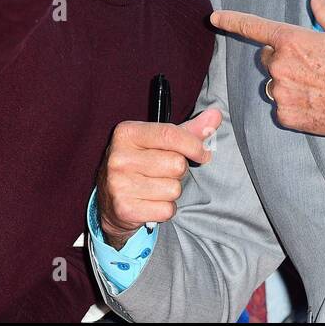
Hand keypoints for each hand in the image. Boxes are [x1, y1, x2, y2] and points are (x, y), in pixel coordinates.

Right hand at [96, 108, 221, 249]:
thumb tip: (216, 116)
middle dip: (178, 171)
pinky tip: (151, 202)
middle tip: (163, 173)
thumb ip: (188, 130)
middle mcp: (119, 157)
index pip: (171, 135)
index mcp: (127, 133)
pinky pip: (166, 209)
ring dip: (172, 191)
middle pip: (176, 164)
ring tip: (155, 188)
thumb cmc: (139, 164)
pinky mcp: (124, 209)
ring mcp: (119, 184)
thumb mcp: (158, 142)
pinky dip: (165, 209)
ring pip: (173, 189)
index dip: (194, 145)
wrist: (108, 200)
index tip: (203, 154)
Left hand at [211, 0, 324, 138]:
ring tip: (319, 85)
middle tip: (313, 65)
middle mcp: (281, 66)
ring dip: (289, 82)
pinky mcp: (287, 116)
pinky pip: (281, 106)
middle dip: (284, 58)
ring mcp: (282, 92)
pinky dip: (294, 104)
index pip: (254, 27)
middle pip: (268, 58)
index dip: (231, 20)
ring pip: (275, 83)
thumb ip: (323, 10)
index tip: (214, 17)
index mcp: (292, 40)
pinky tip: (317, 101)